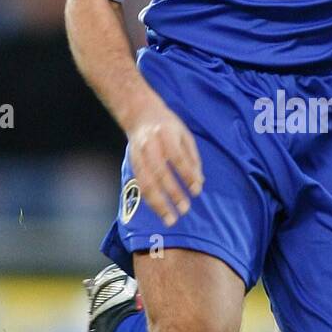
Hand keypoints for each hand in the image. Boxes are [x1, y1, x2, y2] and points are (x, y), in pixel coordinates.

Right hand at [129, 106, 203, 226]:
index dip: (187, 175)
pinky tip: (158, 210)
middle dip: (172, 193)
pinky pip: (139, 184)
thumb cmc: (168, 126)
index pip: (178, 158)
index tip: (196, 191)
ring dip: (157, 203)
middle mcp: (149, 144)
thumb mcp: (185, 135)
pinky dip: (148, 199)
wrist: (139, 113)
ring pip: (145, 182)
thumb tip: (199, 183)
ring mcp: (137, 154)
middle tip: (184, 210)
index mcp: (166, 134)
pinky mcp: (131, 163)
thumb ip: (192, 158)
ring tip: (169, 219)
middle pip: (159, 172)